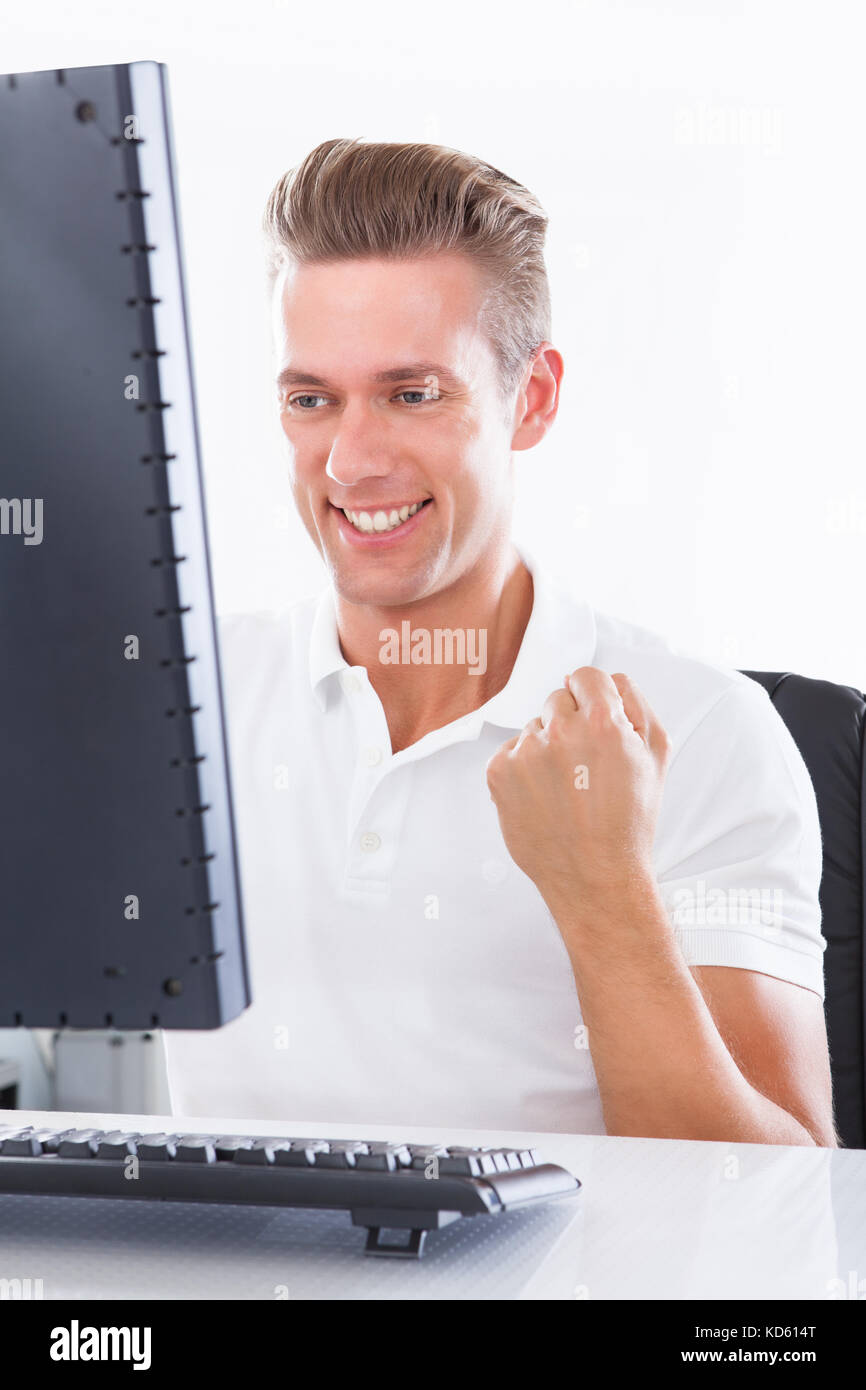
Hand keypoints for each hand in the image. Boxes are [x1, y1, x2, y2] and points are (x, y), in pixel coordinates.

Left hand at [485, 667, 671, 914]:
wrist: (595, 877)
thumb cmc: (629, 821)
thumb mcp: (656, 757)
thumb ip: (637, 705)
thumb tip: (612, 679)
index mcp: (603, 723)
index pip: (585, 676)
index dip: (594, 697)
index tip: (594, 717)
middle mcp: (560, 733)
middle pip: (557, 700)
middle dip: (571, 724)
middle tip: (585, 766)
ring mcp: (525, 753)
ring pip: (533, 729)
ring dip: (546, 749)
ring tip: (566, 788)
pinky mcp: (499, 773)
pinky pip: (510, 752)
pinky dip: (523, 770)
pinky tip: (544, 797)